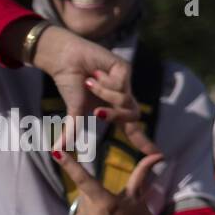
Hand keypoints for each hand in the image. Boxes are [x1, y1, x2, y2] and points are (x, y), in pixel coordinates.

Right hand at [29, 24, 157, 155]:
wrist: (66, 60)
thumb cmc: (71, 84)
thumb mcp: (75, 109)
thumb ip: (73, 129)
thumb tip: (56, 151)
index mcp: (114, 109)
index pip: (132, 129)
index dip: (143, 141)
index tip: (157, 155)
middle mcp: (124, 97)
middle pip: (132, 115)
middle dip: (116, 116)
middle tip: (97, 112)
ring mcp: (126, 82)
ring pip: (124, 99)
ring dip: (103, 94)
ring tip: (90, 83)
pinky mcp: (125, 69)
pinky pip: (119, 83)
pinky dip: (103, 82)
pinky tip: (95, 73)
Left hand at [53, 143, 168, 214]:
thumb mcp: (138, 195)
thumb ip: (140, 173)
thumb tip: (157, 155)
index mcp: (108, 203)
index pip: (85, 181)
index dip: (70, 166)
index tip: (56, 153)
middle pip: (84, 194)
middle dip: (93, 193)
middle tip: (110, 201)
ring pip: (80, 208)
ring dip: (89, 207)